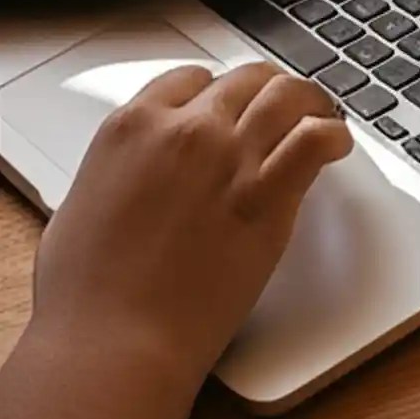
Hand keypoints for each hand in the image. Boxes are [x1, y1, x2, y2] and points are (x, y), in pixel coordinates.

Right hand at [31, 63, 353, 379]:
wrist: (117, 339)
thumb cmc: (88, 293)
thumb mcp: (81, 208)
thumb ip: (117, 176)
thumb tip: (132, 179)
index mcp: (130, 127)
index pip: (190, 79)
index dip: (219, 92)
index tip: (234, 106)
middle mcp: (183, 131)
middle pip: (245, 80)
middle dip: (269, 91)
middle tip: (287, 108)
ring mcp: (229, 159)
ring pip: (286, 96)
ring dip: (310, 103)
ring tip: (323, 117)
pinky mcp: (267, 196)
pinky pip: (316, 140)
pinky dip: (334, 134)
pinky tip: (339, 145)